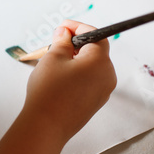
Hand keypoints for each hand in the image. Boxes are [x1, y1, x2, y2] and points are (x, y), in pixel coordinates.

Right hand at [22, 21, 116, 144]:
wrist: (46, 126)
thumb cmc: (49, 91)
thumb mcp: (53, 57)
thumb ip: (62, 41)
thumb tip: (65, 33)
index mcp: (100, 61)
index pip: (96, 35)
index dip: (79, 27)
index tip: (63, 27)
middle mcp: (107, 76)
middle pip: (96, 51)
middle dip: (77, 44)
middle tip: (57, 42)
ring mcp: (103, 91)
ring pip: (93, 67)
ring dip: (77, 60)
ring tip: (56, 61)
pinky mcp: (95, 103)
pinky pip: (90, 81)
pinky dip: (78, 74)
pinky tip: (60, 78)